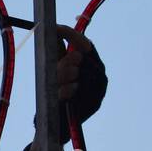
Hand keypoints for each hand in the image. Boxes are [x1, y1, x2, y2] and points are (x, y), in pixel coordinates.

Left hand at [37, 25, 107, 145]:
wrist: (56, 122)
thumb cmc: (56, 92)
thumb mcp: (56, 69)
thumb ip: (57, 51)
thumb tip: (51, 29)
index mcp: (92, 63)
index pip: (86, 44)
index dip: (72, 36)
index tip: (56, 28)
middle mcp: (100, 74)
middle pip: (81, 58)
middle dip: (64, 61)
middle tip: (54, 67)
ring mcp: (100, 89)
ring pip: (79, 74)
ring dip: (62, 78)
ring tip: (55, 85)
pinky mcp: (95, 104)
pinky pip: (78, 92)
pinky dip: (65, 92)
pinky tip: (59, 95)